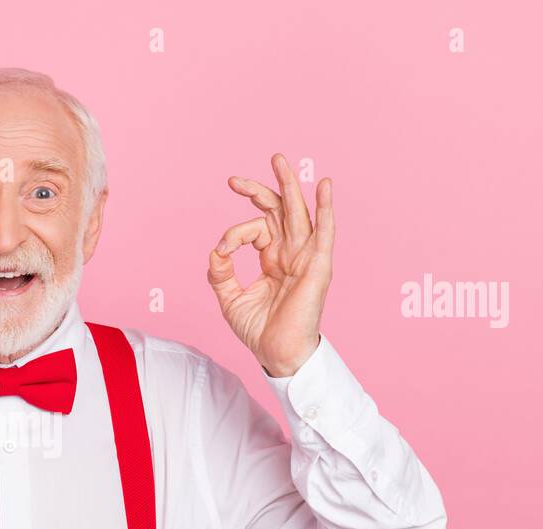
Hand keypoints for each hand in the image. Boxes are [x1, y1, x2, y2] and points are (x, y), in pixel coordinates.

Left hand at [207, 153, 332, 376]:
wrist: (278, 353)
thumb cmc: (260, 330)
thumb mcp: (230, 299)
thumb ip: (221, 273)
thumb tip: (216, 250)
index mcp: (272, 258)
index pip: (254, 230)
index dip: (234, 234)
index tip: (222, 251)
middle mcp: (290, 252)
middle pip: (278, 210)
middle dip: (259, 190)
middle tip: (234, 180)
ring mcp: (306, 257)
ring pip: (299, 213)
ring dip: (289, 185)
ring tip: (279, 160)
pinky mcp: (318, 265)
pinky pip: (325, 232)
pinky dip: (326, 208)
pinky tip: (325, 186)